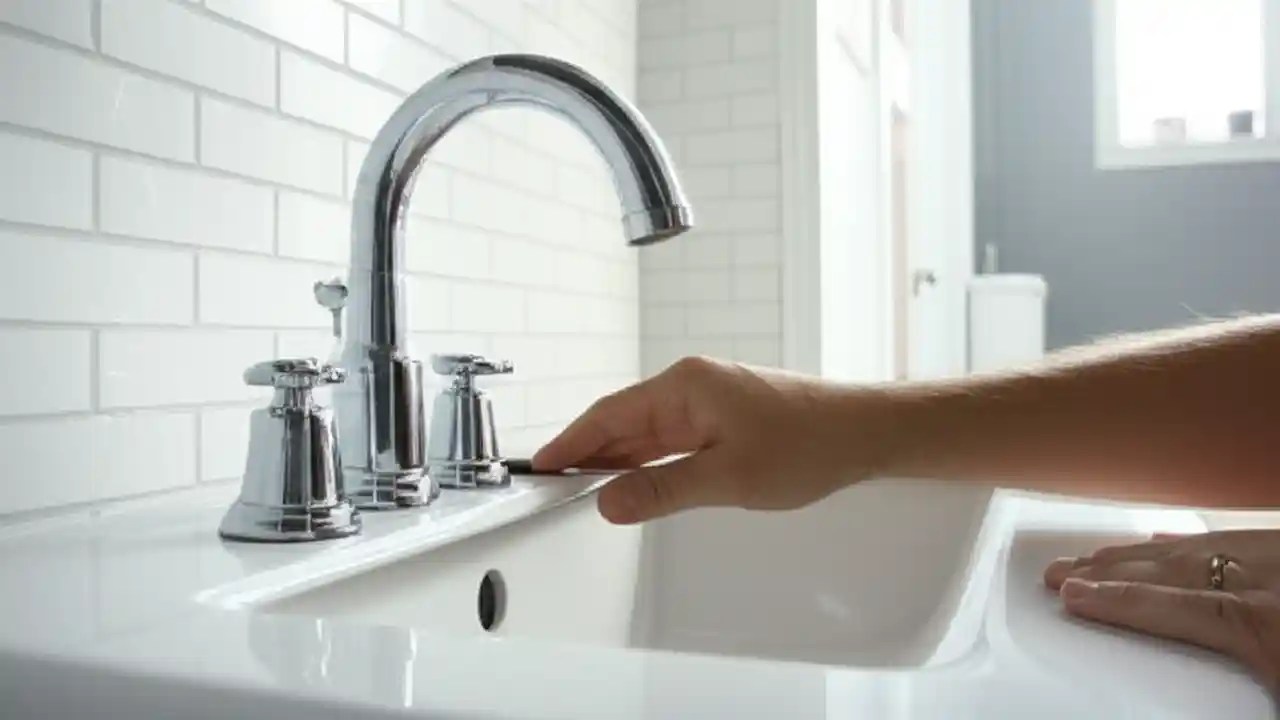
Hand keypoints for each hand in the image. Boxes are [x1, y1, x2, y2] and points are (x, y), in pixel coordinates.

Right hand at [532, 357, 887, 523]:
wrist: (868, 432)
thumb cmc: (810, 443)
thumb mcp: (728, 478)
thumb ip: (663, 491)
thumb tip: (611, 503)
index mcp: (686, 385)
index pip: (610, 414)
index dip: (572, 442)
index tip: (542, 465)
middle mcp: (694, 385)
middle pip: (624, 421)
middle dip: (589, 454)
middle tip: (554, 486)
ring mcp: (711, 400)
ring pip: (649, 432)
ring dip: (619, 459)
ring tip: (586, 490)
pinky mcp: (727, 417)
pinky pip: (673, 438)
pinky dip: (649, 461)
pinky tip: (638, 482)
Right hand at [1044, 530, 1279, 691]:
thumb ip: (1253, 689)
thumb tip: (1192, 706)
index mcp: (1259, 621)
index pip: (1172, 606)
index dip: (1117, 601)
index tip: (1070, 595)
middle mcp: (1257, 580)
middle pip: (1168, 572)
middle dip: (1106, 572)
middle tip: (1057, 572)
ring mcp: (1270, 555)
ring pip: (1189, 550)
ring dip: (1134, 554)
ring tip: (1089, 557)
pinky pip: (1224, 537)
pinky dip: (1184, 540)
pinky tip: (1157, 540)